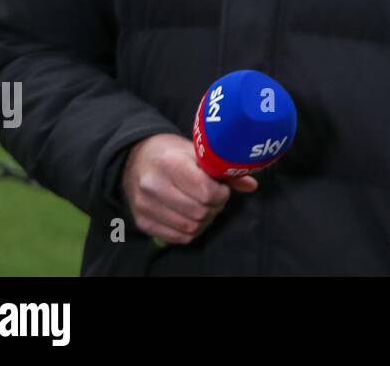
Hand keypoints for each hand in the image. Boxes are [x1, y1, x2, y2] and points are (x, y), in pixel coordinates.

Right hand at [121, 133, 257, 245]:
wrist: (136, 157)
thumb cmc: (172, 153)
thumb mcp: (197, 152)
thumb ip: (224, 170)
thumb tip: (252, 186)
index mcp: (170, 163)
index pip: (206, 192)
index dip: (221, 193)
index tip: (221, 188)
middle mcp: (153, 185)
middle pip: (199, 212)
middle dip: (215, 207)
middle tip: (215, 197)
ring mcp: (145, 205)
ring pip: (190, 227)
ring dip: (204, 220)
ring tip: (204, 205)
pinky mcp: (142, 221)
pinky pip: (177, 237)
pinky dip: (190, 230)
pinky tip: (191, 215)